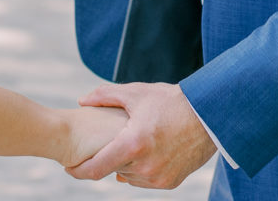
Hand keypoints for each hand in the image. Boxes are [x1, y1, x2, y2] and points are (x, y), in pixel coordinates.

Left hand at [66, 82, 216, 188]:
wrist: (209, 116)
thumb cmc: (170, 102)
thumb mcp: (136, 93)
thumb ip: (105, 96)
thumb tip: (81, 100)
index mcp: (133, 144)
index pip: (96, 168)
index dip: (78, 170)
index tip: (68, 167)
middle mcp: (145, 166)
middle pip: (112, 169)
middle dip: (106, 158)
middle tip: (103, 145)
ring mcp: (158, 178)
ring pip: (128, 176)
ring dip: (125, 164)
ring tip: (129, 144)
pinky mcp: (170, 183)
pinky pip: (145, 181)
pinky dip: (140, 170)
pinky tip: (144, 152)